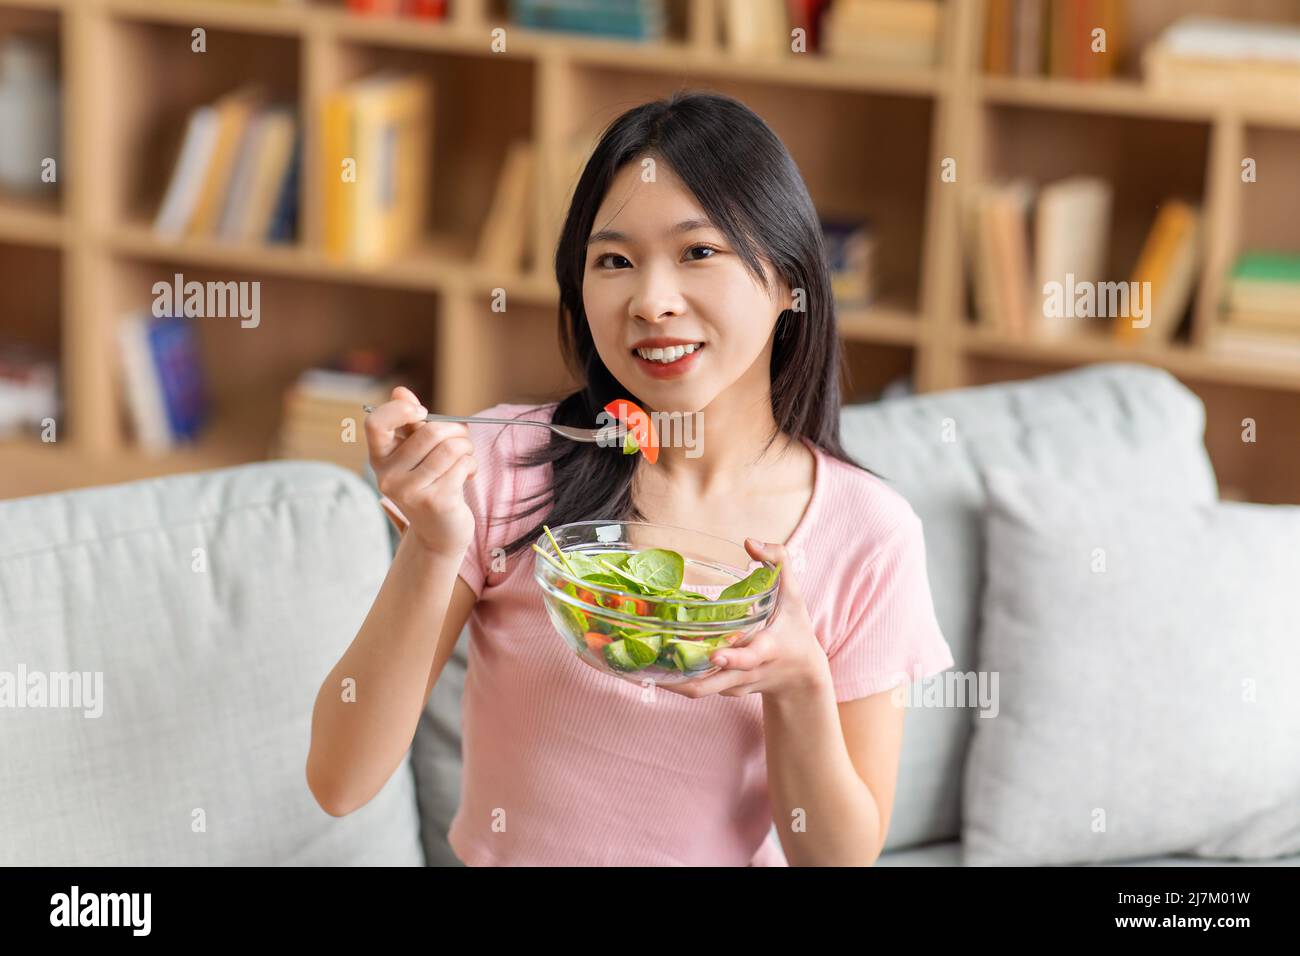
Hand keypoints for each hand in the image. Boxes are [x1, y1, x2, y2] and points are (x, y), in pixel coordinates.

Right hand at [365, 386, 477, 558]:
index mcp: (379, 459)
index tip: (422, 414)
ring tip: (465, 457)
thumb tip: (400, 390)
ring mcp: (410, 491)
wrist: (440, 533)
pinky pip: (462, 464)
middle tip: (461, 440)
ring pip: (450, 447)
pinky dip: (471, 464)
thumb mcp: (416, 454)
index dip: (401, 410)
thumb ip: (408, 423)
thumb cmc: (430, 484)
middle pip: (429, 431)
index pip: (376, 423)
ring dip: (466, 447)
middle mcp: (388, 476)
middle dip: (454, 430)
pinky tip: (468, 475)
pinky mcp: (435, 502)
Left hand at [658, 538, 831, 702]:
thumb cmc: (794, 629)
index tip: (716, 654)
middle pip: (710, 685)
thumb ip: (778, 562)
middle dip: (680, 681)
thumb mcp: (793, 595)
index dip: (732, 658)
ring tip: (637, 668)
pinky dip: (676, 679)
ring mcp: (733, 685)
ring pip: (699, 689)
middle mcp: (746, 673)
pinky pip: (697, 686)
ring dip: (670, 682)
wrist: (800, 676)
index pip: (749, 658)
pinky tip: (650, 667)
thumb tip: (749, 542)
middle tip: (647, 670)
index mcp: (765, 649)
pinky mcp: (723, 691)